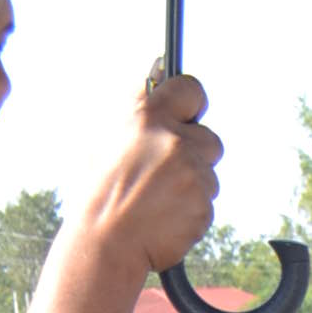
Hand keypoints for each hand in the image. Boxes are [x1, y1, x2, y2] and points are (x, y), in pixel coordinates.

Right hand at [80, 75, 221, 281]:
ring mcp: (190, 172)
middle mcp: (171, 138)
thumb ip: (141, 112)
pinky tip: (166, 218)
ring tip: (160, 200)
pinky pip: (208, 205)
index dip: (193, 104)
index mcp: (145, 114)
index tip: (191, 114)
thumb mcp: (109, 136)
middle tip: (172, 172)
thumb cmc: (100, 191)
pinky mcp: (202, 204)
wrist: (105, 241)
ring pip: (210, 176)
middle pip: (211, 139)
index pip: (191, 89)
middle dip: (198, 154)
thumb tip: (161, 71)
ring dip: (193, 187)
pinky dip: (192, 213)